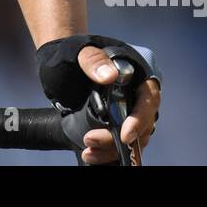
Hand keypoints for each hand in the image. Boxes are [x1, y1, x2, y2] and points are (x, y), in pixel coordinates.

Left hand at [36, 34, 162, 163]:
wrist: (57, 63)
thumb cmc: (71, 53)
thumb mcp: (79, 52)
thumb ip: (93, 60)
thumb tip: (109, 75)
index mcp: (136, 73)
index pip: (148, 99)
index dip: (140, 119)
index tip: (124, 134)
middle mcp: (136, 95)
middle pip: (141, 124)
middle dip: (118, 139)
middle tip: (91, 140)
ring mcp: (126, 111)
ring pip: (131, 138)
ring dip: (111, 149)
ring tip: (88, 152)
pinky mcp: (114, 124)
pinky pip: (118, 143)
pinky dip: (107, 152)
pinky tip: (92, 155)